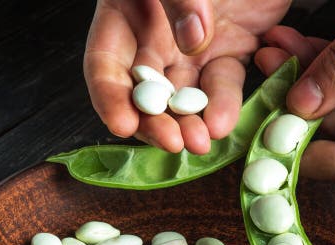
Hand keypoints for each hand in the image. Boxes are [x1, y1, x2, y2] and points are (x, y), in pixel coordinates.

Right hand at [84, 0, 289, 153]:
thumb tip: (191, 39)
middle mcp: (153, 37)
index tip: (123, 125)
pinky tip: (226, 123)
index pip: (105, 64)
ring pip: (184, 98)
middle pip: (145, 92)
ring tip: (202, 142)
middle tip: (173, 142)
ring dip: (191, 124)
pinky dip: (225, 106)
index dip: (110, 97)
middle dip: (156, 122)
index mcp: (125, 12)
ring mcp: (191, 49)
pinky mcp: (229, 53)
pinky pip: (224, 87)